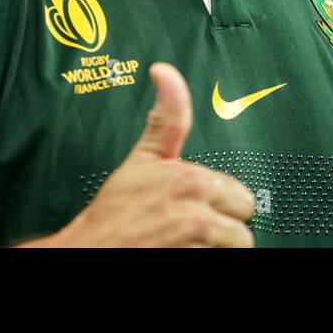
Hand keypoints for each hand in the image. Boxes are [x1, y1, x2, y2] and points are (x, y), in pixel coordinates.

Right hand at [48, 62, 255, 246]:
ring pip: (235, 247)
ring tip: (188, 242)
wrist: (89, 250)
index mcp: (192, 181)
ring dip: (216, 247)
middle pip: (242, 225)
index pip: (240, 196)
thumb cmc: (115, 211)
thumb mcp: (142, 158)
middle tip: (194, 227)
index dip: (225, 202)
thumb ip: (168, 118)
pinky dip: (207, 258)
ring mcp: (196, 241)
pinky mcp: (194, 260)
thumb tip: (165, 71)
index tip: (214, 209)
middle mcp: (198, 211)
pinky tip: (184, 251)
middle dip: (223, 227)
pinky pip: (222, 260)